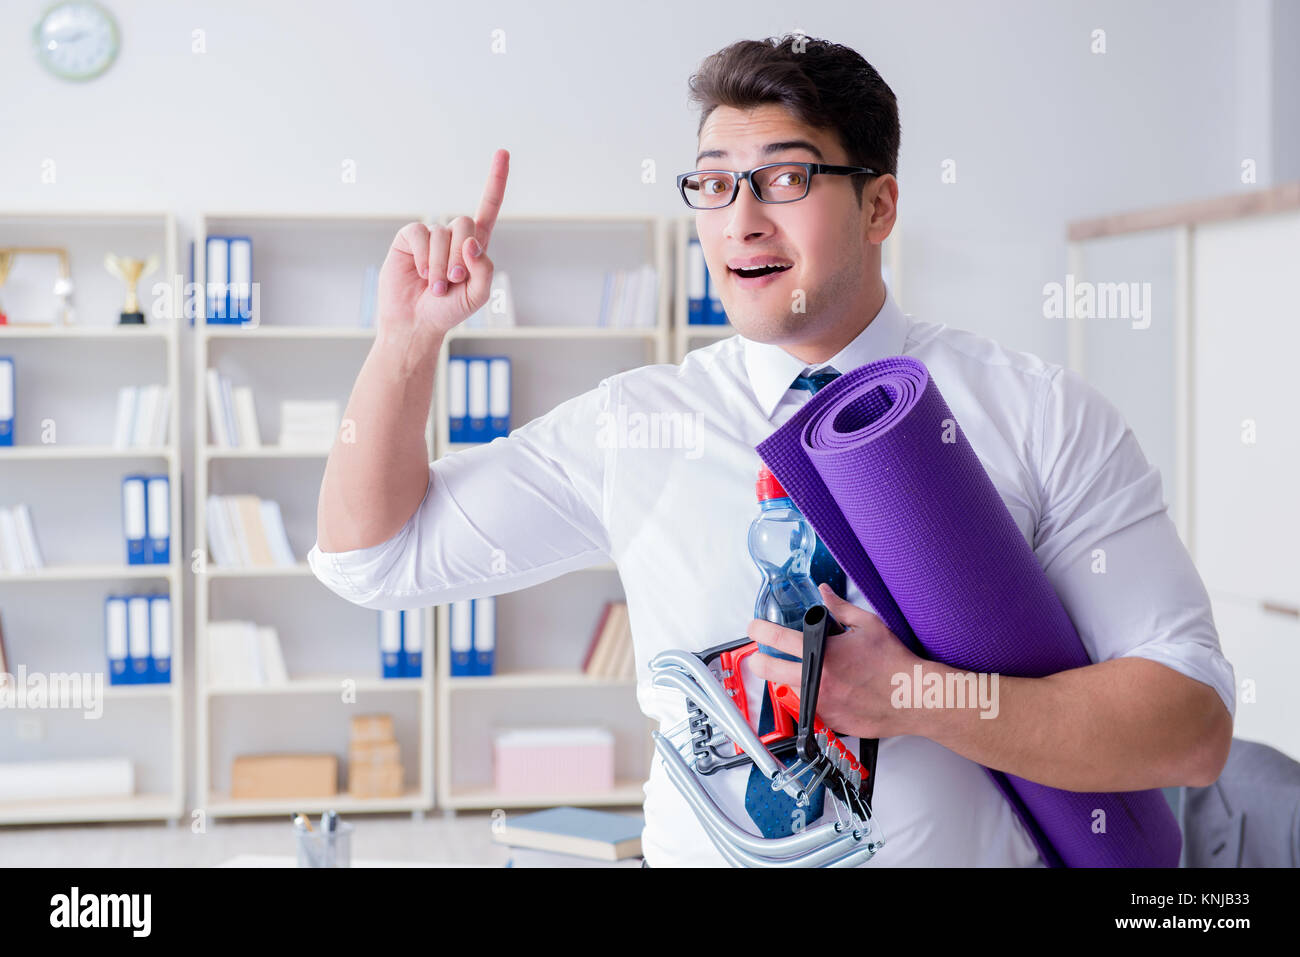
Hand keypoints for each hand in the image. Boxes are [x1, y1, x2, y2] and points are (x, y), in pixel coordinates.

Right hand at [376, 148, 509, 359]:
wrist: (417, 323)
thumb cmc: (448, 310)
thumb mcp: (478, 295)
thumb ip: (484, 269)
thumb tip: (472, 242)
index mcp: (475, 245)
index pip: (488, 207)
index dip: (496, 181)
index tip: (503, 153)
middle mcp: (453, 236)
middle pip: (465, 223)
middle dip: (460, 256)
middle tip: (453, 282)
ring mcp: (430, 236)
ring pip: (442, 233)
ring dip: (440, 265)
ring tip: (435, 287)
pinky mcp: (408, 238)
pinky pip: (419, 233)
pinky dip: (422, 257)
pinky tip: (419, 274)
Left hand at [747, 582, 923, 738]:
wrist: (913, 697)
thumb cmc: (894, 663)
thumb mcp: (868, 625)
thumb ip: (839, 608)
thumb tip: (825, 593)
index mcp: (824, 654)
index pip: (777, 638)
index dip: (759, 629)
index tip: (754, 627)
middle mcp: (818, 680)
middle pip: (768, 671)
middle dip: (758, 661)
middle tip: (761, 656)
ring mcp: (822, 704)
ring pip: (788, 691)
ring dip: (789, 681)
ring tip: (804, 673)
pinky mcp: (831, 721)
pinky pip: (810, 709)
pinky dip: (812, 698)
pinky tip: (828, 690)